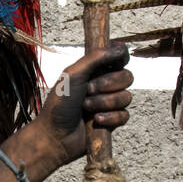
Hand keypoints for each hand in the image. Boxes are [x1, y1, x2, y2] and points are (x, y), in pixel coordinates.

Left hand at [34, 43, 132, 163]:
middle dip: (108, 84)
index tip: (116, 60)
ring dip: (104, 102)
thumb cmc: (59, 104)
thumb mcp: (73, 75)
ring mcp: (109, 103)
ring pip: (126, 97)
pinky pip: (124, 115)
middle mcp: (104, 85)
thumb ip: (95, 57)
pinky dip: (109, 118)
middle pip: (127, 77)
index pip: (120, 57)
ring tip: (86, 108)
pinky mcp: (112, 121)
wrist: (55, 135)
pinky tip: (95, 121)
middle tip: (87, 90)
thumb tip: (120, 46)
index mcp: (95, 70)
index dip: (121, 57)